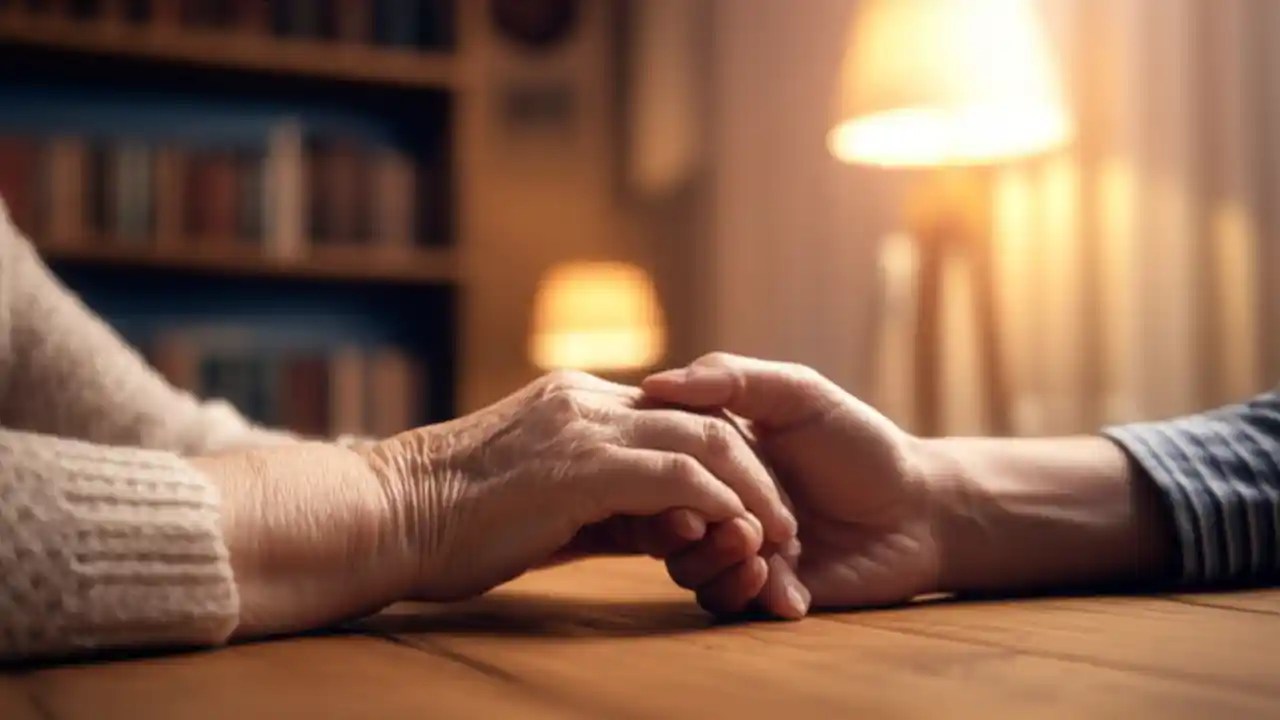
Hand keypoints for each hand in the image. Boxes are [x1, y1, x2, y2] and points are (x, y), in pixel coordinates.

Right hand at [366, 370, 796, 601]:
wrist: (388, 517)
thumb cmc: (452, 521)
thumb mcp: (539, 497)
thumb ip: (602, 498)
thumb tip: (660, 525)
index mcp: (576, 401)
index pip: (676, 414)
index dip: (724, 457)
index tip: (752, 502)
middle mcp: (586, 400)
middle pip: (704, 418)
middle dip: (755, 470)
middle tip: (784, 518)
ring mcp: (583, 427)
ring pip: (703, 440)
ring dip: (750, 489)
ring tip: (778, 533)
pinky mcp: (579, 466)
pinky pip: (675, 475)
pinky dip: (716, 503)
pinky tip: (735, 533)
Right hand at [644, 353, 941, 615]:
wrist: (922, 508)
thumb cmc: (860, 442)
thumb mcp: (797, 393)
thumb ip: (730, 380)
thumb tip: (654, 383)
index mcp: (715, 457)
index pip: (658, 466)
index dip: (657, 475)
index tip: (676, 478)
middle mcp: (721, 505)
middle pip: (666, 525)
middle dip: (688, 528)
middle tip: (734, 523)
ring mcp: (742, 550)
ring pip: (689, 570)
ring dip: (716, 564)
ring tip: (759, 553)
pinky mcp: (769, 592)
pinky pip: (732, 604)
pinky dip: (750, 595)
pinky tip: (785, 586)